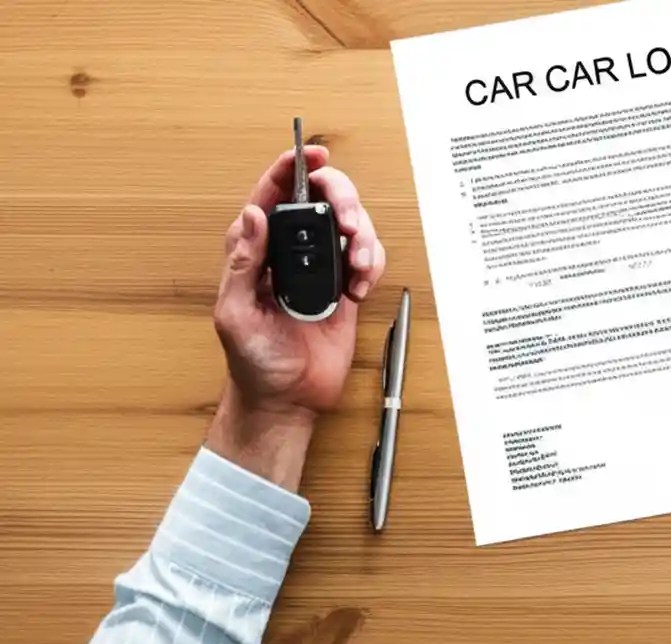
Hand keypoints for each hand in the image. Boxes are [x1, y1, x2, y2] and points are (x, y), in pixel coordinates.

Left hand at [206, 147, 386, 490]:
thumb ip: (243, 263)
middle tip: (348, 222)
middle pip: (324, 198)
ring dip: (364, 237)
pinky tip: (360, 286)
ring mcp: (322, 267)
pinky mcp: (347, 287)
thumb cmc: (253, 361)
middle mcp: (292, 251)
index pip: (274, 193)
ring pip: (353, 224)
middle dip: (343, 200)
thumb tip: (253, 215)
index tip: (315, 154)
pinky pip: (370, 258)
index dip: (294, 166)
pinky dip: (373, 265)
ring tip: (359, 267)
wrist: (287, 399)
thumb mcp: (234, 312)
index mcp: (257, 249)